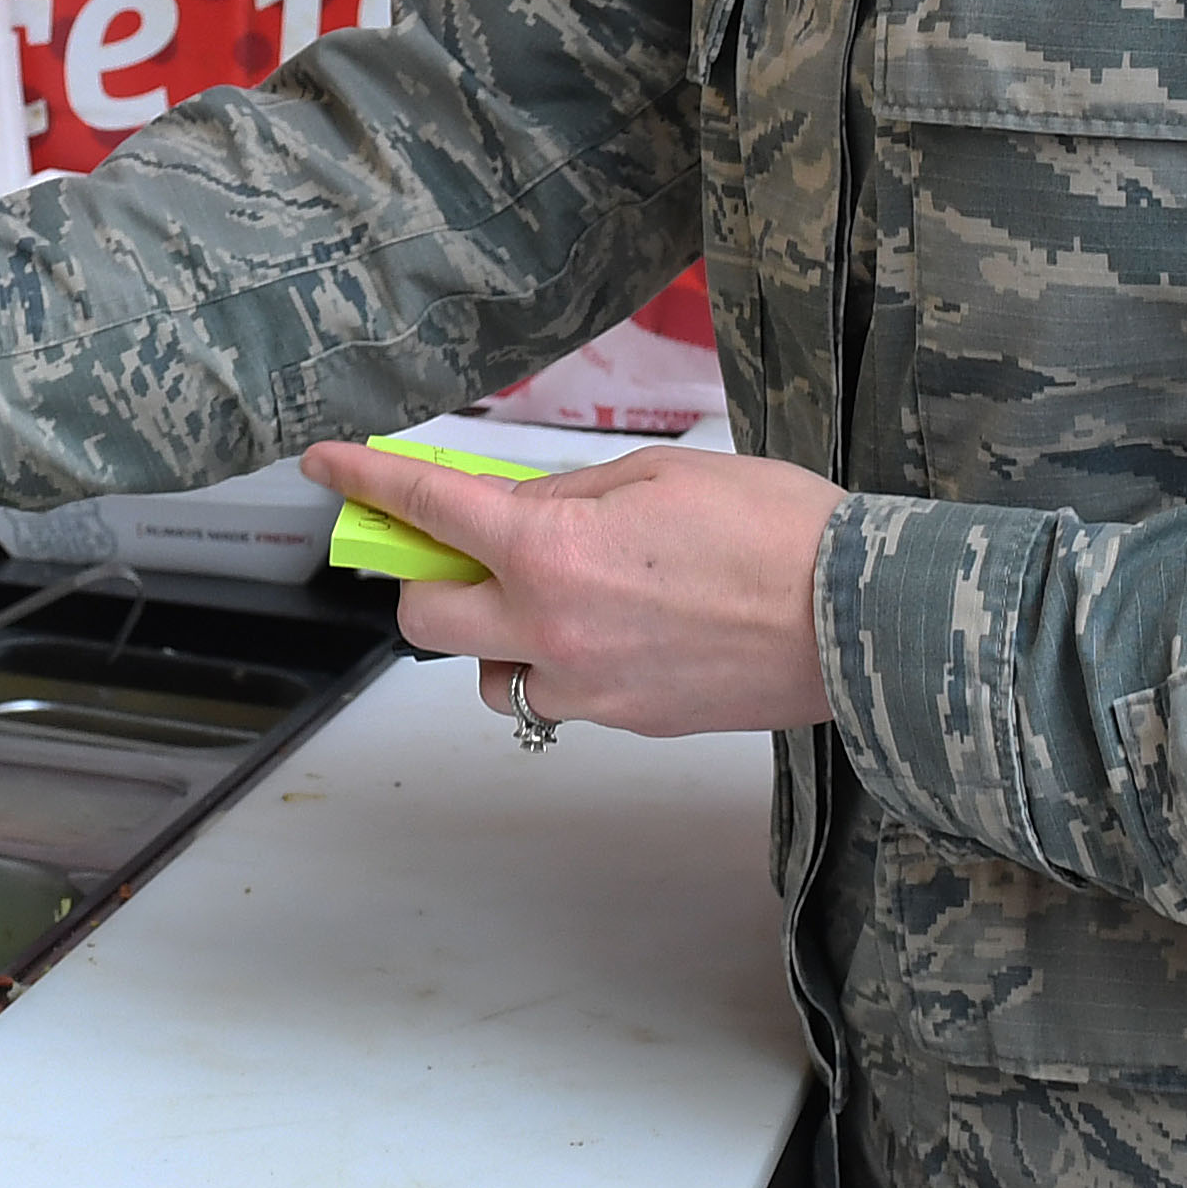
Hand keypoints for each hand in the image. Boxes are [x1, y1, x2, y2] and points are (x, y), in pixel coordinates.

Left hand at [294, 440, 847, 738]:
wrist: (858, 618)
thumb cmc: (774, 529)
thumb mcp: (659, 474)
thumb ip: (569, 493)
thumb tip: (516, 505)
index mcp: (551, 550)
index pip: (430, 510)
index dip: (367, 483)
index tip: (329, 466)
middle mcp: (552, 628)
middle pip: (426, 620)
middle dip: (430, 581)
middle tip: (466, 553)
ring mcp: (586, 686)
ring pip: (490, 673)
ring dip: (496, 634)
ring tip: (560, 598)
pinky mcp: (625, 721)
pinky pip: (558, 696)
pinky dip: (562, 662)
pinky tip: (619, 628)